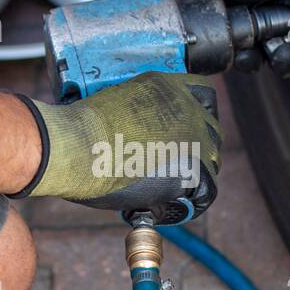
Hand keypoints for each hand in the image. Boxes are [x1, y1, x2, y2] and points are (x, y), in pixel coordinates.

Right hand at [13, 73, 221, 217]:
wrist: (76, 146)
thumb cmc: (80, 129)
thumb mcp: (114, 104)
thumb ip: (137, 115)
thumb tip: (140, 136)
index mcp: (166, 86)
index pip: (203, 94)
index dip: (198, 112)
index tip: (189, 126)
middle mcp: (185, 108)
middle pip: (212, 128)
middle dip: (201, 144)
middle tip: (183, 159)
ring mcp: (190, 138)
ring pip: (213, 159)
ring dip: (200, 171)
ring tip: (183, 183)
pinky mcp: (188, 170)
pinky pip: (205, 189)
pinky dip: (195, 198)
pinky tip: (183, 202)